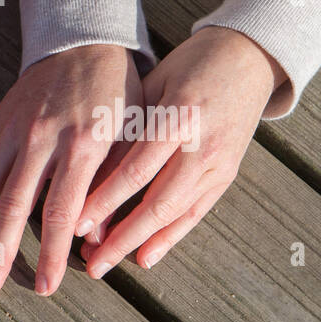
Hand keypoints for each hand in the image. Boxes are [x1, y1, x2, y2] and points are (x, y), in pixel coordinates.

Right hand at [0, 44, 141, 296]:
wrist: (87, 38)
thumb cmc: (119, 91)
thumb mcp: (134, 133)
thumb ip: (115, 184)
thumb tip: (97, 240)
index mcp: (82, 144)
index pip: (63, 210)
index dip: (53, 251)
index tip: (46, 287)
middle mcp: (39, 140)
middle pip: (13, 206)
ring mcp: (11, 133)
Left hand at [77, 27, 283, 275]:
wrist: (246, 57)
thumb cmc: (185, 68)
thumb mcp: (150, 89)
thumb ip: (124, 133)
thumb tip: (86, 180)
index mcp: (178, 117)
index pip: (135, 170)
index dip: (104, 201)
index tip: (75, 226)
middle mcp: (202, 145)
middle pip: (156, 202)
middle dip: (120, 237)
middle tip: (89, 263)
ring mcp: (219, 163)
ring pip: (176, 213)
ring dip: (138, 243)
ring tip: (105, 264)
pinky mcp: (228, 174)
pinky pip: (197, 213)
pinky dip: (170, 237)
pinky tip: (145, 257)